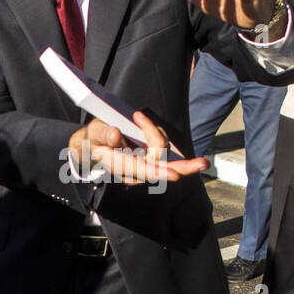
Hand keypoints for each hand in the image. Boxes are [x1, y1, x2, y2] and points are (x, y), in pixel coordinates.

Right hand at [68, 112, 207, 185]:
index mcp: (121, 166)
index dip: (159, 172)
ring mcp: (145, 165)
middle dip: (183, 167)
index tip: (174, 175)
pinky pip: (161, 147)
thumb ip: (102, 134)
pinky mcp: (150, 159)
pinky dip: (156, 134)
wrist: (91, 149)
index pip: (143, 171)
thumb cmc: (92, 142)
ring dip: (155, 133)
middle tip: (202, 163)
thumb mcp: (92, 134)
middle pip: (163, 169)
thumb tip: (116, 136)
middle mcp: (136, 170)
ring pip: (163, 152)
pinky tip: (142, 123)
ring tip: (137, 118)